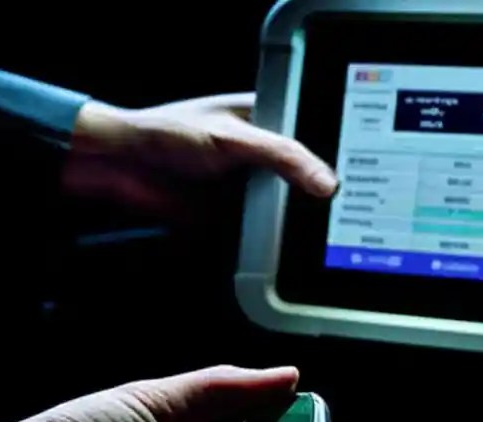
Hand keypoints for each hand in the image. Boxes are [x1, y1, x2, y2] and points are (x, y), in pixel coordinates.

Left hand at [62, 93, 337, 216]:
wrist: (120, 167)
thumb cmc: (167, 133)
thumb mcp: (233, 138)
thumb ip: (282, 157)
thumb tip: (326, 182)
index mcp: (265, 117)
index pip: (313, 133)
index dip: (337, 151)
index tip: (362, 172)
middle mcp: (260, 152)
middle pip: (304, 174)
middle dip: (321, 191)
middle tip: (348, 207)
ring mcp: (248, 184)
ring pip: (287, 204)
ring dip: (299, 218)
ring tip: (329, 231)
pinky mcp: (234, 214)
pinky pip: (264, 228)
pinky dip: (275, 237)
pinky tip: (292, 244)